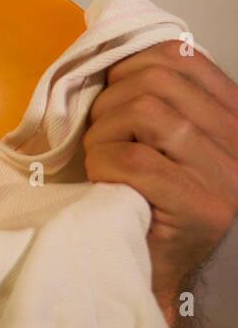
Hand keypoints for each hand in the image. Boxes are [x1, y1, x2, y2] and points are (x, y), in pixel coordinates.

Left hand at [84, 40, 237, 312]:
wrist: (161, 273)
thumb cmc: (151, 202)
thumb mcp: (163, 142)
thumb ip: (155, 99)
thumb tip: (112, 58)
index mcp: (233, 116)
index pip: (182, 55)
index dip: (131, 62)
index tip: (110, 90)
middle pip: (155, 78)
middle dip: (110, 100)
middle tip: (101, 136)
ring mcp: (225, 174)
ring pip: (143, 111)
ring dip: (104, 132)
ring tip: (104, 159)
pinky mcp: (201, 205)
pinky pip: (132, 158)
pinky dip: (103, 162)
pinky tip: (105, 181)